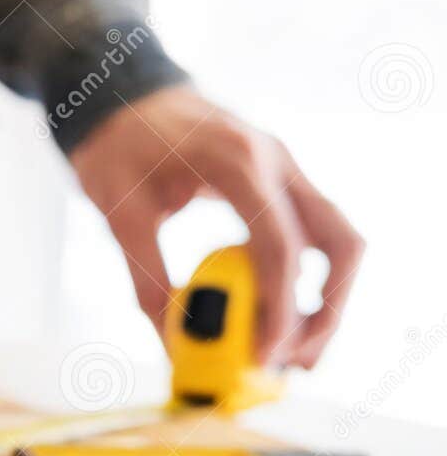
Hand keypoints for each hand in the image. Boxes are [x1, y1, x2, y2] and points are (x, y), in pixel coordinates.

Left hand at [69, 86, 362, 367]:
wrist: (119, 92)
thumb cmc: (116, 146)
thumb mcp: (119, 214)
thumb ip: (149, 279)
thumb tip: (173, 345)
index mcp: (237, 161)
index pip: (280, 245)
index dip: (279, 308)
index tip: (263, 357)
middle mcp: (276, 160)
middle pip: (337, 242)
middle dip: (325, 310)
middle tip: (293, 363)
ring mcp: (285, 167)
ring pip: (337, 239)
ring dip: (326, 297)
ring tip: (291, 349)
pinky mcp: (279, 180)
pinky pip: (313, 233)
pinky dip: (306, 276)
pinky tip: (276, 312)